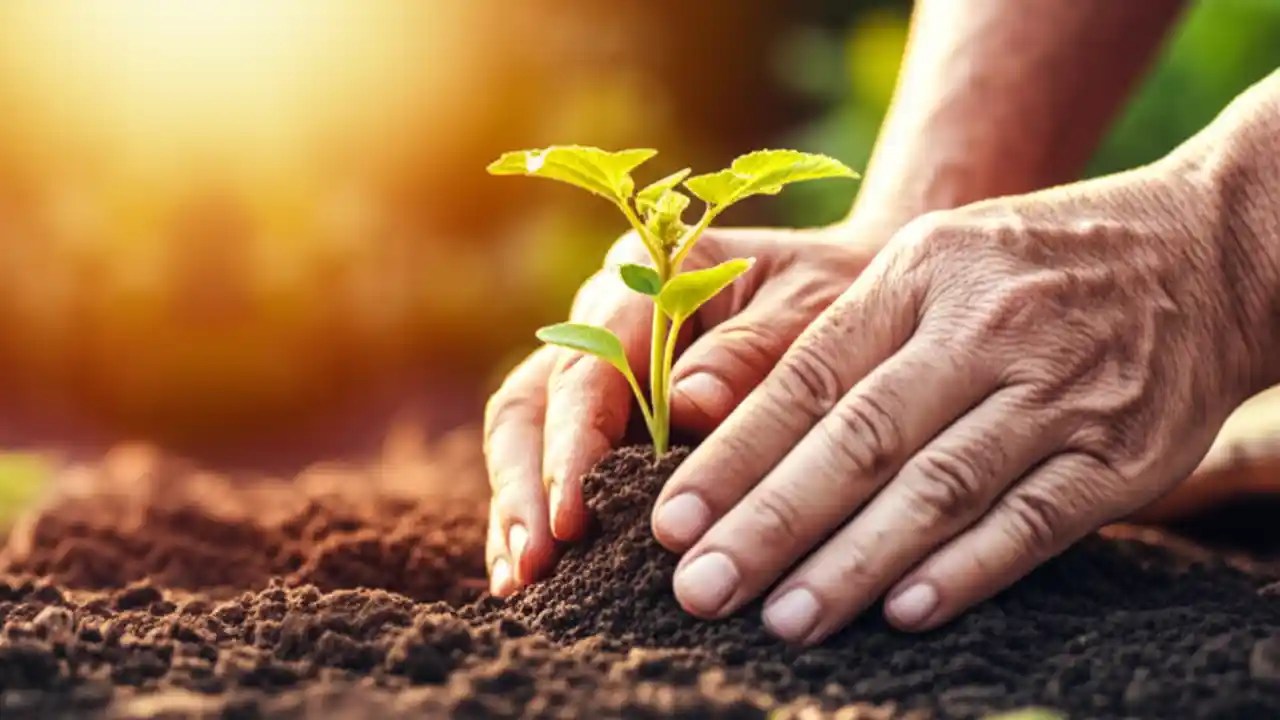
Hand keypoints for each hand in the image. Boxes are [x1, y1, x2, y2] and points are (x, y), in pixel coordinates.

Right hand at [484, 226, 874, 594]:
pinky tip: (535, 576)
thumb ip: (754, 353)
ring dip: (519, 507)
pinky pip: (552, 461)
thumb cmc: (844, 297)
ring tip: (524, 584)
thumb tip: (684, 407)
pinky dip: (541, 514)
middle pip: (534, 399)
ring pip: (527, 431)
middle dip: (526, 486)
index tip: (573, 517)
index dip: (573, 447)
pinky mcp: (607, 412)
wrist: (865, 295)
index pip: (591, 366)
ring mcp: (599, 364)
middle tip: (534, 565)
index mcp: (651, 277)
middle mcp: (606, 316)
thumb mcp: (818, 310)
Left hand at [652, 165, 1274, 641]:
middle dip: (771, 522)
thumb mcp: (933, 259)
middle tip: (703, 588)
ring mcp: (1058, 395)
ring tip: (784, 617)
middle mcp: (985, 332)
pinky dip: (966, 572)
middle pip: (861, 441)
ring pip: (939, 490)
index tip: (675, 521)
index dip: (737, 455)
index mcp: (920, 276)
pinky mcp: (1120, 457)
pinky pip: (1032, 522)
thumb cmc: (1029, 265)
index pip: (810, 377)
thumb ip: (846, 333)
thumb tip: (725, 411)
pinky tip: (903, 612)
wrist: (1202, 251)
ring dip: (855, 562)